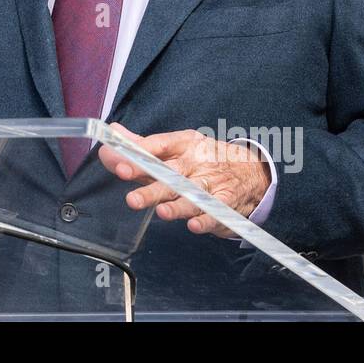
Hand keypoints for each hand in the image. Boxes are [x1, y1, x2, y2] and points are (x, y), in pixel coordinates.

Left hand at [97, 124, 270, 238]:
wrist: (252, 170)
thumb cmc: (205, 159)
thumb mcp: (177, 147)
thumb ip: (142, 147)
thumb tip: (110, 137)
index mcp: (183, 144)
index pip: (159, 147)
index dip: (139, 156)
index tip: (119, 164)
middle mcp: (197, 162)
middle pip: (173, 174)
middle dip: (152, 186)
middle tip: (131, 199)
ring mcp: (213, 182)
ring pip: (193, 195)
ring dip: (178, 205)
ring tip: (161, 212)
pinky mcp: (227, 202)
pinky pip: (217, 212)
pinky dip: (207, 220)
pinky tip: (194, 225)